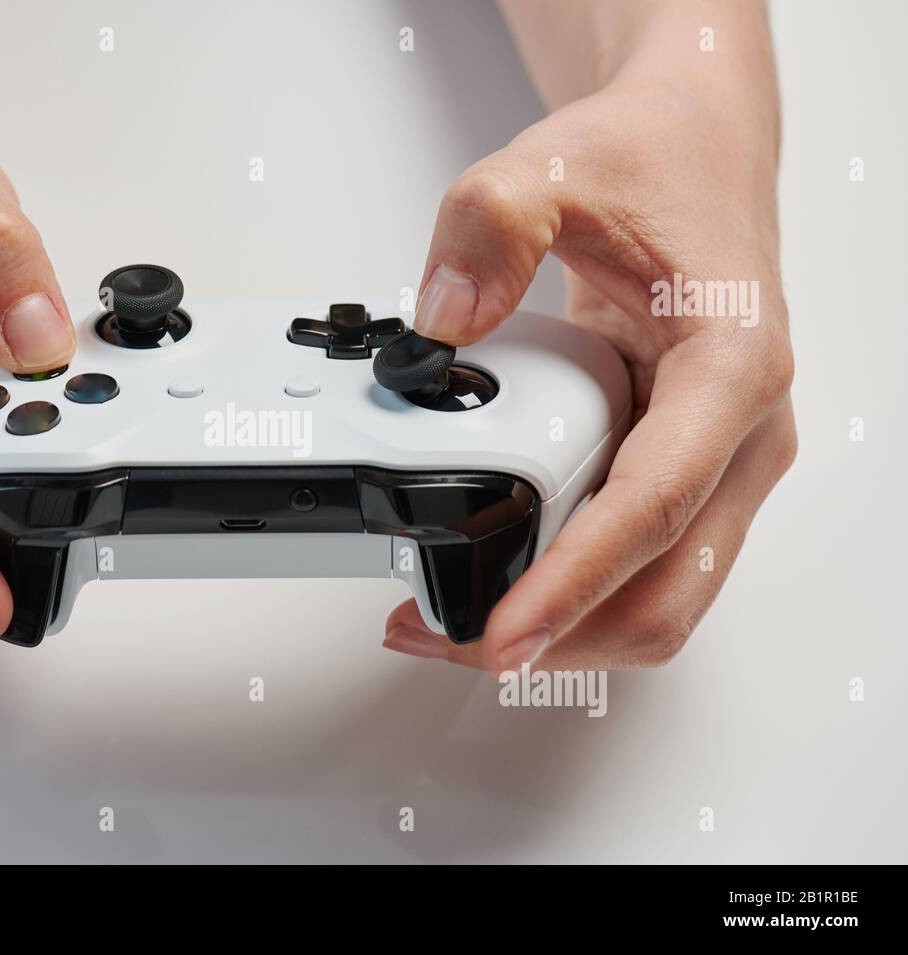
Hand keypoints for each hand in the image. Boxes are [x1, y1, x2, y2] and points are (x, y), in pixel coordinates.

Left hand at [383, 73, 795, 670]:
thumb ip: (490, 226)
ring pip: (657, 596)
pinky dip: (570, 592)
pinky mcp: (683, 473)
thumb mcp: (557, 164)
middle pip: (665, 589)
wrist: (694, 154)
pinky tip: (497, 579)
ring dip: (564, 630)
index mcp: (733, 365)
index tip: (507, 633)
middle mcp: (741, 433)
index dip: (578, 581)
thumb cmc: (655, 163)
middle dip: (560, 637)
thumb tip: (439, 325)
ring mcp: (718, 463)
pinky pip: (636, 564)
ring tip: (450, 626)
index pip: (656, 504)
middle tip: (445, 641)